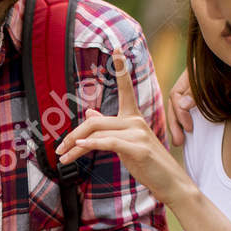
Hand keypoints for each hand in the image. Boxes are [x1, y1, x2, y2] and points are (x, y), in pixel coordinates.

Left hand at [56, 53, 192, 207]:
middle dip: (73, 135)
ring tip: (63, 158)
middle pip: (95, 120)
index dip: (121, 67)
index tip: (116, 47)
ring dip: (76, 146)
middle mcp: (136, 121)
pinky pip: (108, 142)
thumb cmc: (148, 163)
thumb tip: (89, 112)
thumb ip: (107, 127)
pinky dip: (91, 145)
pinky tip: (79, 147)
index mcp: (133, 117)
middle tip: (59, 149)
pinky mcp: (138, 149)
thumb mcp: (125, 143)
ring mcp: (138, 134)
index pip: (126, 87)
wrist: (170, 183)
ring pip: (97, 132)